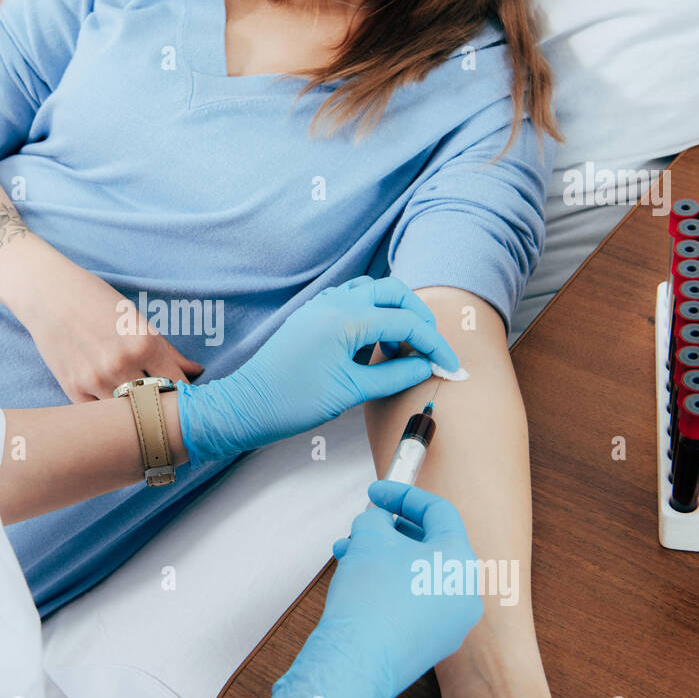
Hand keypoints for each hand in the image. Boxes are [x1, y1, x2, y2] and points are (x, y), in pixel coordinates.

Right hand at [17, 262, 202, 401]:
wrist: (47, 294)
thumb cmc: (96, 301)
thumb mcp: (137, 319)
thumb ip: (168, 351)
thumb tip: (196, 371)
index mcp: (143, 343)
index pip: (177, 386)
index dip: (184, 397)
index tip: (185, 401)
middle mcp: (120, 364)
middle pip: (154, 404)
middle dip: (162, 408)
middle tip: (165, 410)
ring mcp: (94, 379)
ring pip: (126, 414)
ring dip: (135, 413)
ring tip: (140, 410)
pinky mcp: (72, 388)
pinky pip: (99, 415)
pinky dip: (108, 415)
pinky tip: (113, 407)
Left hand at [175, 276, 458, 463]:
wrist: (247, 405)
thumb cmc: (293, 402)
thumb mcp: (352, 392)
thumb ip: (395, 376)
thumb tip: (427, 367)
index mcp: (346, 318)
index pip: (407, 322)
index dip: (435, 345)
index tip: (451, 367)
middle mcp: (334, 302)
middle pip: (395, 292)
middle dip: (419, 318)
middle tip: (430, 350)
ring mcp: (322, 304)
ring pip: (374, 292)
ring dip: (395, 314)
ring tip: (401, 352)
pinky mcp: (314, 314)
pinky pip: (353, 301)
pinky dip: (373, 316)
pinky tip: (373, 347)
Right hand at [265, 480, 483, 697]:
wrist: (357, 661)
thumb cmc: (369, 601)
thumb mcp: (369, 538)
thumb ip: (377, 519)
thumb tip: (379, 521)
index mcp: (459, 560)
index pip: (438, 512)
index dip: (403, 495)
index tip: (377, 494)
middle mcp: (465, 592)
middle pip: (429, 545)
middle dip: (390, 531)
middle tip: (365, 525)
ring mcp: (452, 622)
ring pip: (418, 576)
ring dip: (384, 559)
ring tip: (350, 555)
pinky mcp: (433, 643)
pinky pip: (415, 604)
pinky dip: (390, 587)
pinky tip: (360, 583)